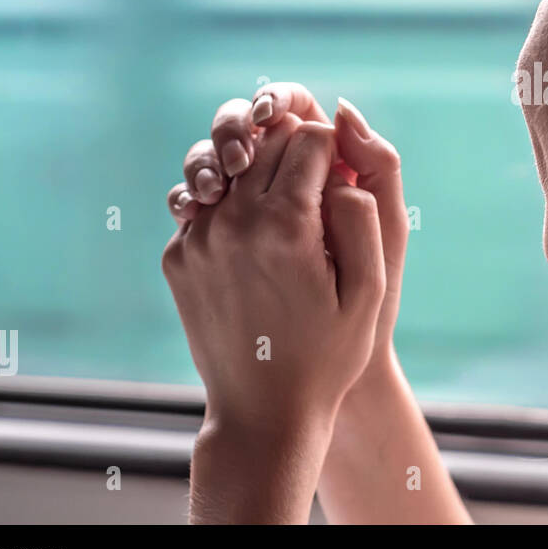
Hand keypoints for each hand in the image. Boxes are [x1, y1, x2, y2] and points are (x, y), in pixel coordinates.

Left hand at [166, 83, 409, 375]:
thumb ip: (362, 213)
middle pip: (265, 141)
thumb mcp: (370, 286)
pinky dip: (230, 205)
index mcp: (287, 223)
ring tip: (281, 202)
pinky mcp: (177, 256)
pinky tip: (254, 235)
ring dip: (257, 172)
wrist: (264, 412)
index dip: (334, 149)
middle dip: (295, 150)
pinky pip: (205, 203)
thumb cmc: (329, 353)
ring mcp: (197, 238)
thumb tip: (339, 162)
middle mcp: (234, 221)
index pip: (310, 136)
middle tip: (315, 182)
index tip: (341, 174)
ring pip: (228, 165)